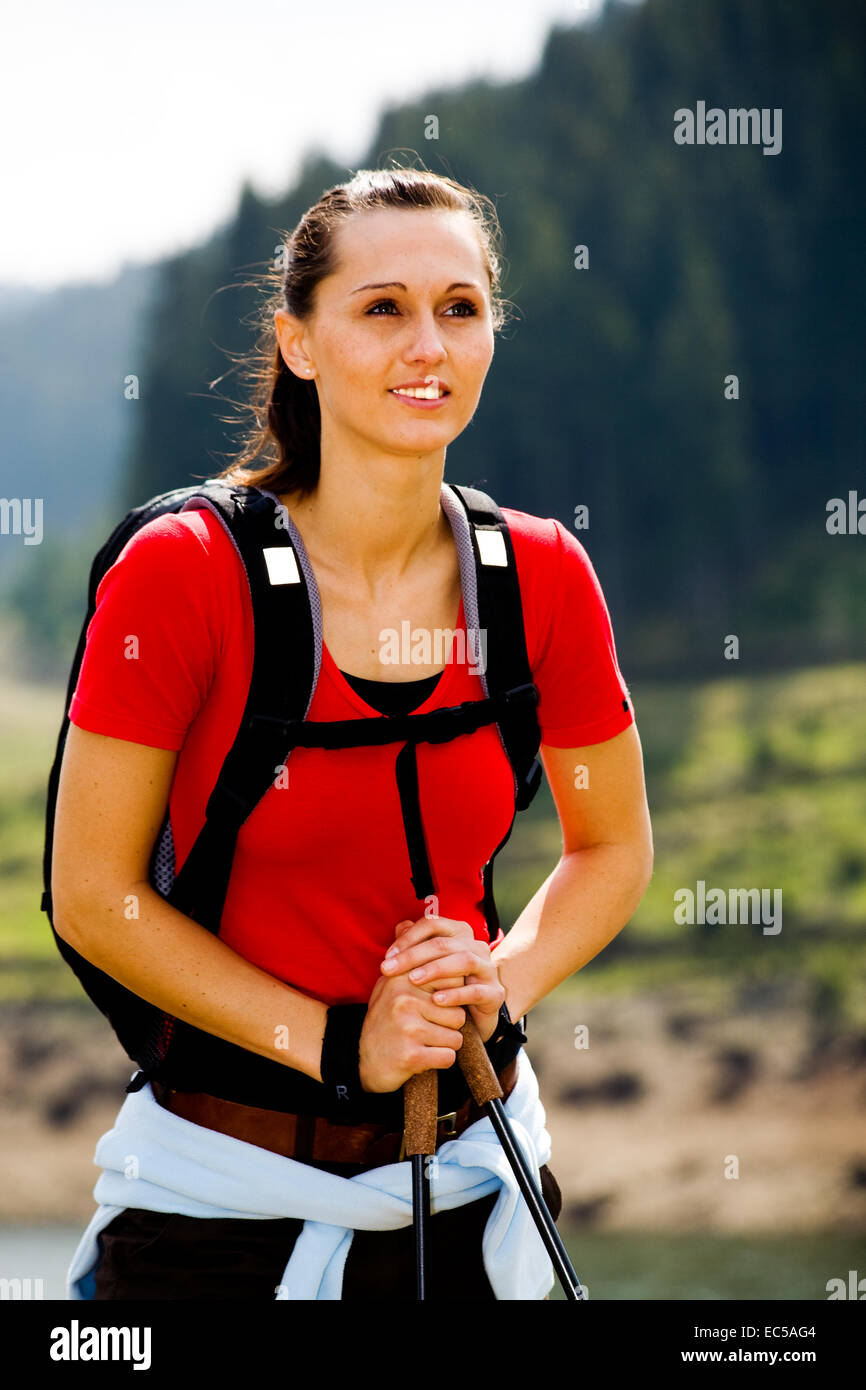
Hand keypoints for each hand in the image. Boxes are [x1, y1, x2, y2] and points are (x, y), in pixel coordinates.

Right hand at [358, 968, 465, 1093]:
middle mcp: (405, 1000)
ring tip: (423, 1044)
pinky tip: (423, 1058)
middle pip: (459, 1014)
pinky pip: (448, 1057)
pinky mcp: (412, 1055)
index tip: (440, 1009)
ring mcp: (408, 1028)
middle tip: (426, 1031)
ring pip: (456, 1038)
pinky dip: (440, 1061)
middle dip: (448, 1028)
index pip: (452, 982)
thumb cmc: (387, 1023)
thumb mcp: (394, 989)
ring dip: (444, 1046)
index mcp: (403, 980)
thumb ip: (417, 970)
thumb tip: (450, 955)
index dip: (451, 1001)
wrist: (364, 1062)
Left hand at [379, 915, 504, 1044]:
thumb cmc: (446, 986)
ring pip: (464, 960)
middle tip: (388, 969)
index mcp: (459, 934)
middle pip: (444, 943)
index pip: (433, 924)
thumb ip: (415, 945)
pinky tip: (436, 1000)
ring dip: (435, 969)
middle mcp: (476, 946)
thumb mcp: (428, 966)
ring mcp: (488, 969)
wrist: (473, 1017)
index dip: (408, 937)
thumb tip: (400, 927)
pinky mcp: (495, 993)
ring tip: (412, 980)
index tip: (387, 956)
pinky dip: (455, 994)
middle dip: (413, 955)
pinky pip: (476, 991)